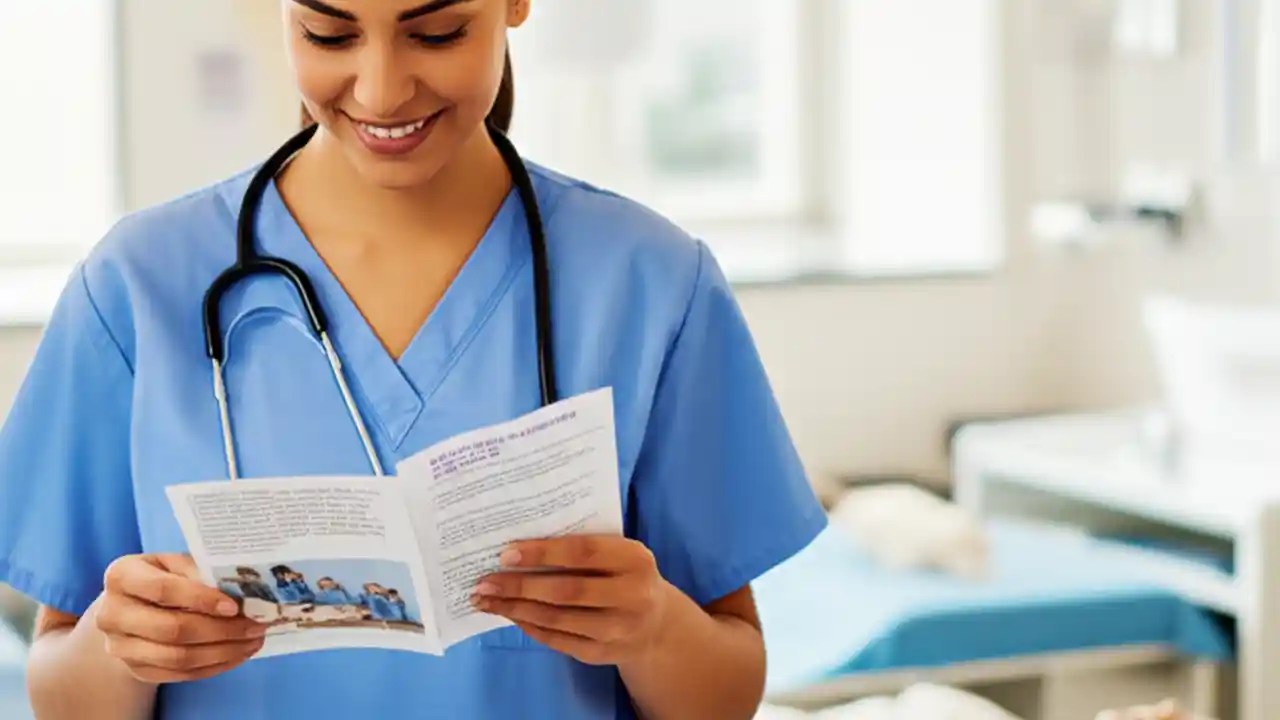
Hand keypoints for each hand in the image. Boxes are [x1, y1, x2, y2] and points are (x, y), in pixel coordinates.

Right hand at [96, 554, 268, 682]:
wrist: (131, 606)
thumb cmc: (162, 576)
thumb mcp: (176, 563)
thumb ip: (201, 571)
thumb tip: (244, 590)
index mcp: (121, 576)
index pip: (162, 589)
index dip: (201, 599)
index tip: (234, 606)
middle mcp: (112, 613)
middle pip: (171, 629)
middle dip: (220, 630)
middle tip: (255, 626)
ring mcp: (120, 647)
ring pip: (178, 657)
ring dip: (223, 651)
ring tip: (253, 641)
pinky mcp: (136, 670)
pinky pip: (180, 675)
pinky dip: (214, 666)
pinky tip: (238, 654)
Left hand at [472, 535, 672, 665]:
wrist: (657, 624)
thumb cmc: (626, 576)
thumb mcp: (619, 554)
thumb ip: (584, 547)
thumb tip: (522, 547)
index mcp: (634, 560)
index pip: (583, 553)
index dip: (543, 553)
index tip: (506, 553)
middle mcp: (631, 596)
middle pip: (566, 591)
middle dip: (520, 586)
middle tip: (484, 582)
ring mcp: (617, 629)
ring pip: (556, 619)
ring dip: (516, 608)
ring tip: (486, 599)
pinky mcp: (602, 653)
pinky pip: (557, 639)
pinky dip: (528, 626)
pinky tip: (509, 614)